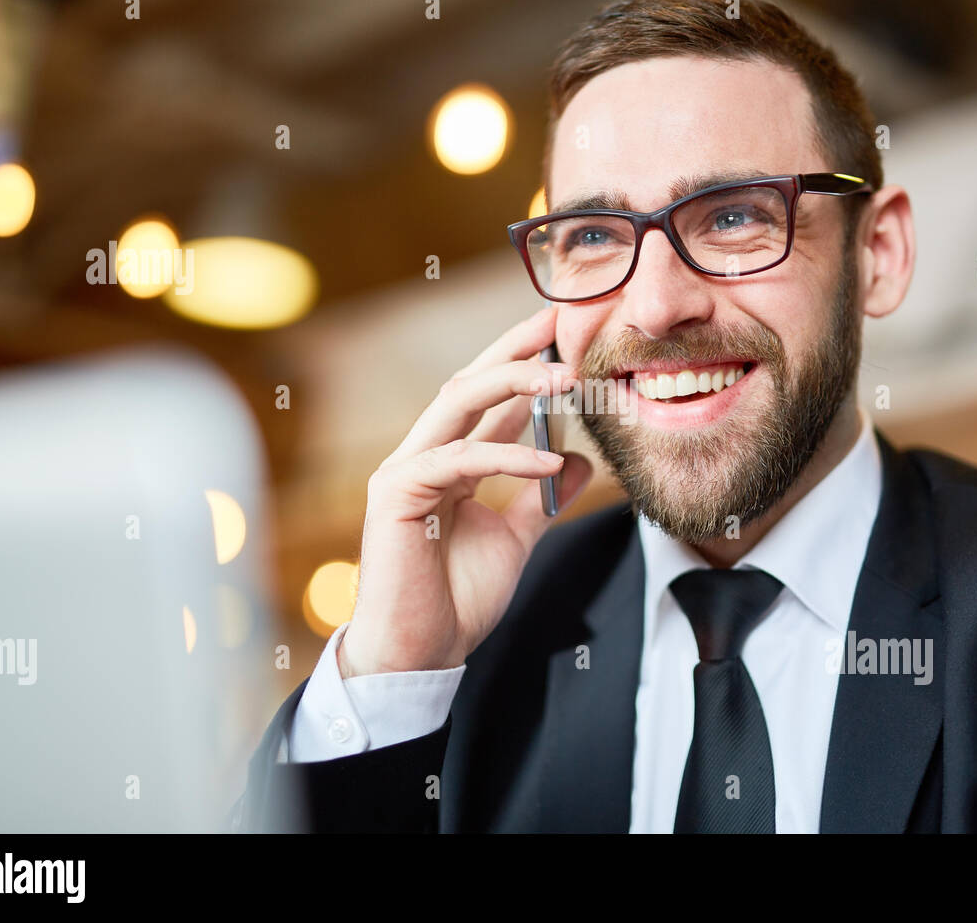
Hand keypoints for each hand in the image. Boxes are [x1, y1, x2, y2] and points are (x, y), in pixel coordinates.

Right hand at [338, 305, 592, 676]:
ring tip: (566, 380)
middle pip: (468, 384)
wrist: (420, 654)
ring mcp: (405, 472)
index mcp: (447, 461)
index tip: (563, 334)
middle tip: (558, 323)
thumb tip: (579, 459)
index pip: (487, 399)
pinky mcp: (397, 496)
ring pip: (456, 405)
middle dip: (514, 351)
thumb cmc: (456, 599)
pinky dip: (504, 456)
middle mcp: (423, 456)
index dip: (523, 363)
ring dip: (512, 385)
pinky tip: (548, 459)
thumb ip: (540, 497)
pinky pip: (457, 460)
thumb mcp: (514, 537)